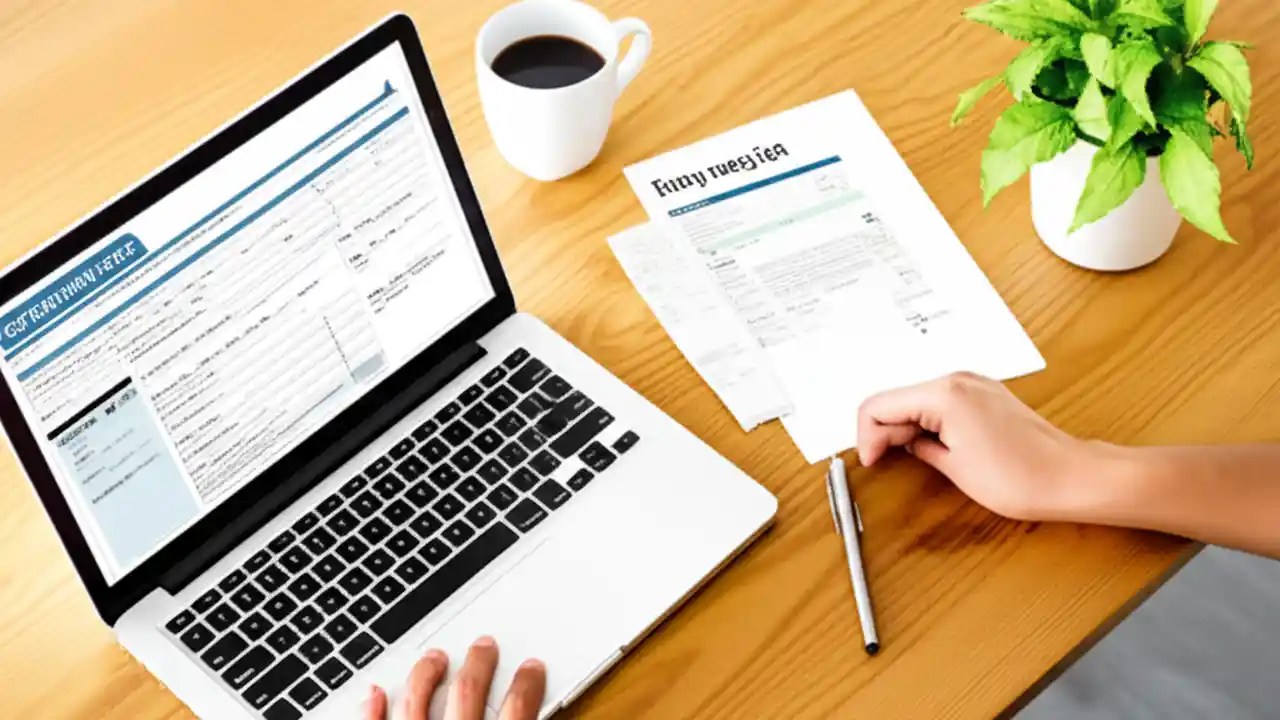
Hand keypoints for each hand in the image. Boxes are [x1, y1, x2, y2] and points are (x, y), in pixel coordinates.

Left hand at [362, 636, 545, 719]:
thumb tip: (540, 716)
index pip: (518, 708)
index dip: (527, 685)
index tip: (531, 669)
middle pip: (468, 692)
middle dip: (478, 665)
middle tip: (484, 647)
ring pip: (418, 701)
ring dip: (426, 675)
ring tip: (434, 658)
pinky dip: (372, 711)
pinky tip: (374, 693)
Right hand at [857, 372, 1100, 521]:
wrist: (1070, 477)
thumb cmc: (1022, 477)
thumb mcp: (953, 467)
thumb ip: (916, 448)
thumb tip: (898, 443)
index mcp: (944, 394)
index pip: (880, 405)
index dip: (867, 436)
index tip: (871, 461)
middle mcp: (957, 380)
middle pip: (897, 399)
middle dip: (884, 430)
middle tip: (882, 463)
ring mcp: (973, 384)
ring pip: (916, 399)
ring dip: (904, 425)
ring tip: (905, 457)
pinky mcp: (985, 394)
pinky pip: (940, 401)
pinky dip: (926, 421)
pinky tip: (929, 445)